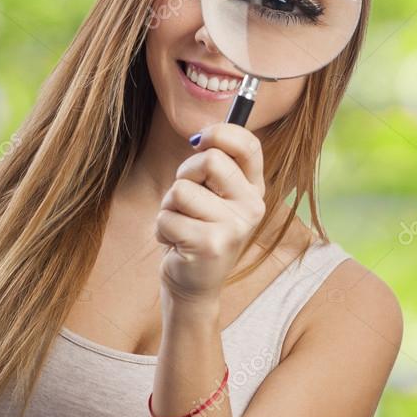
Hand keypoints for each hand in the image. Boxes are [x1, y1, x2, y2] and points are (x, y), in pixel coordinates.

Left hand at [155, 122, 266, 302]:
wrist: (194, 284)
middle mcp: (252, 207)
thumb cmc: (197, 231)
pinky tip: (176, 244)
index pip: (249, 145)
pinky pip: (167, 216)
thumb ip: (214, 167)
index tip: (200, 140)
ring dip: (169, 206)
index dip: (221, 132)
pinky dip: (162, 229)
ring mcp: (234, 227)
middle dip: (185, 174)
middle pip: (210, 160)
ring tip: (182, 225)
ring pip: (181, 189)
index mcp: (255, 190)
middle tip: (186, 199)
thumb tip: (200, 135)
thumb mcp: (212, 196)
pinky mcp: (210, 244)